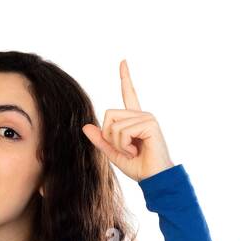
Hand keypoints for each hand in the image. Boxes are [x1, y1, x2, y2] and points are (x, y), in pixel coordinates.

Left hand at [82, 59, 174, 181]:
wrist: (154, 179)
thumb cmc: (138, 166)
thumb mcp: (113, 152)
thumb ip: (100, 139)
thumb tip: (85, 126)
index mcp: (134, 119)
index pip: (129, 93)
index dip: (125, 77)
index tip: (123, 61)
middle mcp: (142, 114)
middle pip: (108, 114)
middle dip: (109, 136)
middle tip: (126, 149)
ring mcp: (146, 117)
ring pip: (114, 125)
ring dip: (118, 143)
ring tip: (132, 151)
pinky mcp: (149, 124)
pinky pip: (122, 131)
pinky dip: (124, 145)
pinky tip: (136, 151)